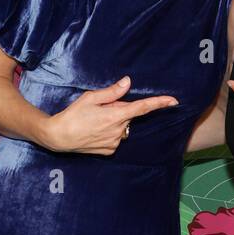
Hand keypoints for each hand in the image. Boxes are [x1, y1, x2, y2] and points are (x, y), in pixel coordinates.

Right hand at [38, 76, 177, 153]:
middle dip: (119, 110)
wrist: (59, 137)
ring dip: (113, 122)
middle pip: (128, 116)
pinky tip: (94, 131)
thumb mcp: (91, 98)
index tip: (174, 101)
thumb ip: (112, 92)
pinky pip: (115, 138)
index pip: (142, 108)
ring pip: (122, 127)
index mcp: (116, 115)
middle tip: (100, 109)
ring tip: (94, 121)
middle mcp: (119, 131)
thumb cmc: (73, 114)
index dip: (159, 103)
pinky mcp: (110, 151)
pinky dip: (109, 133)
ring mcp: (115, 143)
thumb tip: (127, 82)